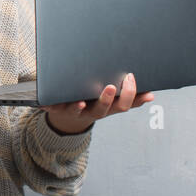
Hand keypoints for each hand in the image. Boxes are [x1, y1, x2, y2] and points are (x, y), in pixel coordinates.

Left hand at [39, 72, 154, 134]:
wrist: (67, 117)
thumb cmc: (93, 102)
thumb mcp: (112, 101)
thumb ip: (129, 97)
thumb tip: (152, 94)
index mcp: (108, 108)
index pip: (123, 106)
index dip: (129, 95)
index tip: (131, 78)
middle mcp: (92, 112)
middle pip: (102, 110)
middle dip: (107, 99)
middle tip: (111, 87)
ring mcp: (74, 112)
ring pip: (77, 112)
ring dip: (79, 107)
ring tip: (81, 102)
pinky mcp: (56, 110)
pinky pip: (51, 108)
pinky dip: (47, 105)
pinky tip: (43, 102)